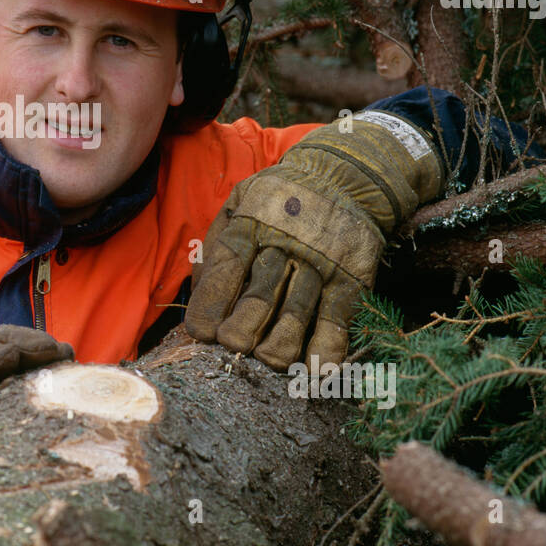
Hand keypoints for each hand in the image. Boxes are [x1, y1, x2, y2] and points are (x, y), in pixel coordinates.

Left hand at [184, 115, 442, 370]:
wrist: (347, 174)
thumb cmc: (279, 199)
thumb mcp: (239, 202)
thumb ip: (216, 243)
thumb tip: (195, 292)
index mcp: (251, 224)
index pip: (227, 266)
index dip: (211, 302)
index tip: (201, 333)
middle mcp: (284, 244)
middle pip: (260, 294)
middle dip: (243, 328)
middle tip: (233, 349)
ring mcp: (320, 261)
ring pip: (297, 311)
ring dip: (280, 345)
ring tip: (266, 362)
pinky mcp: (351, 276)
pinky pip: (337, 316)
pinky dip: (328, 346)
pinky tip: (316, 371)